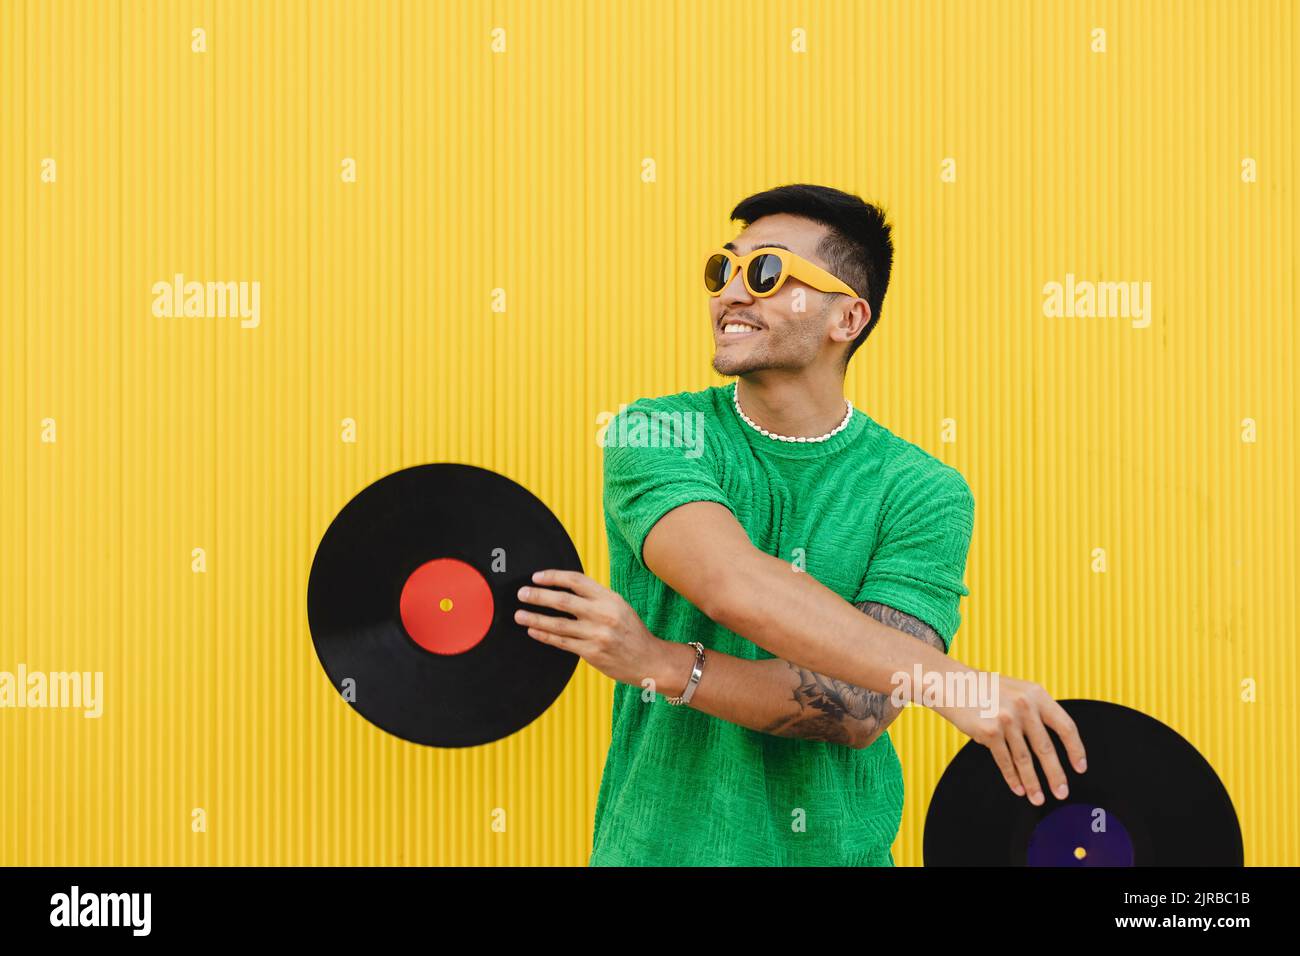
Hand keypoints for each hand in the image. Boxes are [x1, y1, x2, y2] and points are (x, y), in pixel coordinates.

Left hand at [514, 569, 667, 686]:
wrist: (649, 660)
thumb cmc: (631, 632)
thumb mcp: (619, 607)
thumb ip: (596, 598)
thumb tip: (565, 589)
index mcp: (610, 598)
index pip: (576, 581)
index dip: (554, 576)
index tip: (537, 577)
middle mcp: (603, 614)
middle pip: (563, 601)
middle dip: (538, 596)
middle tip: (522, 593)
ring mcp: (597, 635)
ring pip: (557, 624)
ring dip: (535, 618)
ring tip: (519, 615)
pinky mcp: (591, 653)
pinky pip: (561, 642)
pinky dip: (545, 636)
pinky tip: (533, 631)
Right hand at [931, 674, 1086, 805]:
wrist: (952, 683)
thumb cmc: (985, 689)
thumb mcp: (1017, 690)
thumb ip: (1036, 710)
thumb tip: (1053, 743)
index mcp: (1037, 694)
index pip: (1065, 726)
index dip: (1075, 749)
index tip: (1080, 767)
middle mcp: (1024, 706)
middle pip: (1046, 748)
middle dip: (1056, 775)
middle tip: (1062, 792)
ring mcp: (1006, 719)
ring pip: (1025, 759)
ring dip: (1033, 783)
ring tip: (1038, 799)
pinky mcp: (988, 732)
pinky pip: (1005, 761)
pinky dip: (1013, 778)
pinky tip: (1018, 788)